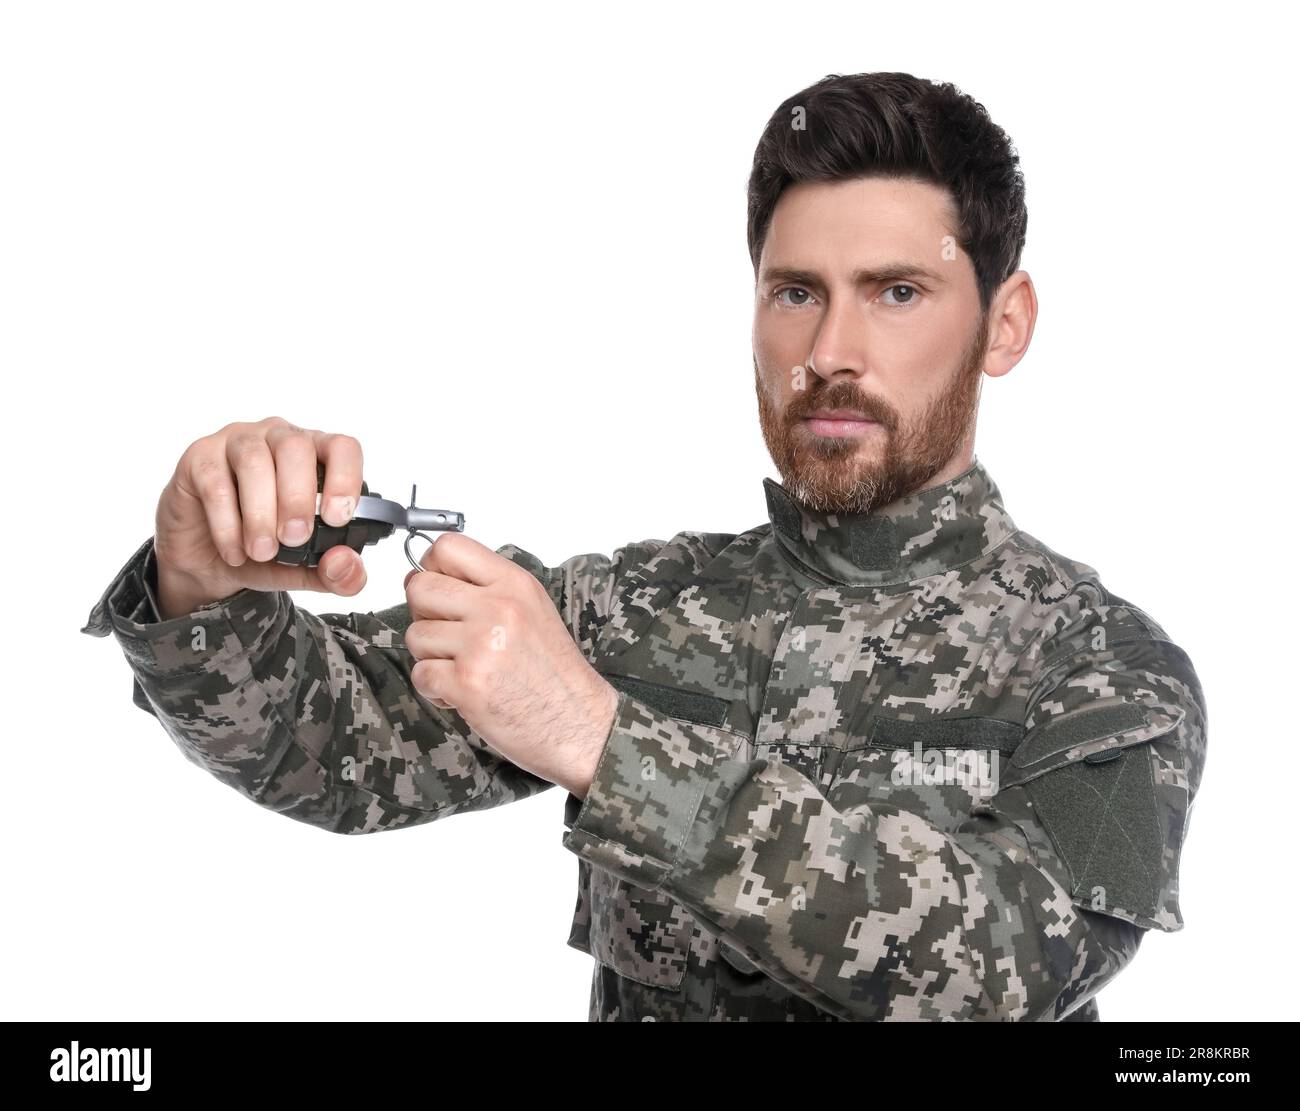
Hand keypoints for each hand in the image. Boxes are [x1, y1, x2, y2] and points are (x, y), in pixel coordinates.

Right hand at [153, 416, 368, 617]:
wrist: (209, 563)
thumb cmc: (265, 551)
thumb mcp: (306, 569)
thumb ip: (336, 573)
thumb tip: (345, 563)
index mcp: (316, 456)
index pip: (342, 447)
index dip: (344, 478)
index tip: (336, 518)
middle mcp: (278, 438)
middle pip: (295, 446)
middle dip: (297, 498)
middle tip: (294, 539)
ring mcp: (238, 442)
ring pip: (253, 459)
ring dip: (260, 512)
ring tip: (262, 552)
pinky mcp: (200, 457)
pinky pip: (215, 481)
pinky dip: (227, 523)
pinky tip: (235, 551)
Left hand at [403, 532, 618, 797]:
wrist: (579, 723)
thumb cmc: (556, 673)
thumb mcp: (533, 609)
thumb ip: (488, 588)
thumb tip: (429, 578)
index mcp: (515, 584)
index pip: (447, 547)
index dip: (430, 568)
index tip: (439, 591)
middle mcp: (498, 608)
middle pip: (420, 588)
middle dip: (424, 615)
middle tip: (448, 636)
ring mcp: (481, 645)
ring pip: (416, 635)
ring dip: (431, 657)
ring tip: (462, 669)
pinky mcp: (466, 683)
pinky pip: (420, 674)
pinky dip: (434, 689)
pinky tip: (460, 693)